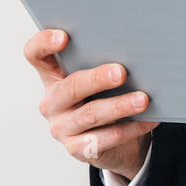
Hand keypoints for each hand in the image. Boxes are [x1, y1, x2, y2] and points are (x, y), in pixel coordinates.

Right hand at [23, 28, 159, 179]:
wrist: (117, 144)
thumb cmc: (108, 99)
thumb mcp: (101, 81)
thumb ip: (106, 63)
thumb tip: (136, 50)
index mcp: (53, 76)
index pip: (36, 55)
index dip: (44, 43)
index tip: (64, 36)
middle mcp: (53, 102)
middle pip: (70, 87)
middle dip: (97, 79)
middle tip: (121, 72)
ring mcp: (62, 128)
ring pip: (91, 114)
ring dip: (119, 105)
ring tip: (143, 99)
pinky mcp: (78, 149)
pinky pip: (105, 138)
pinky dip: (130, 128)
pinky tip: (149, 120)